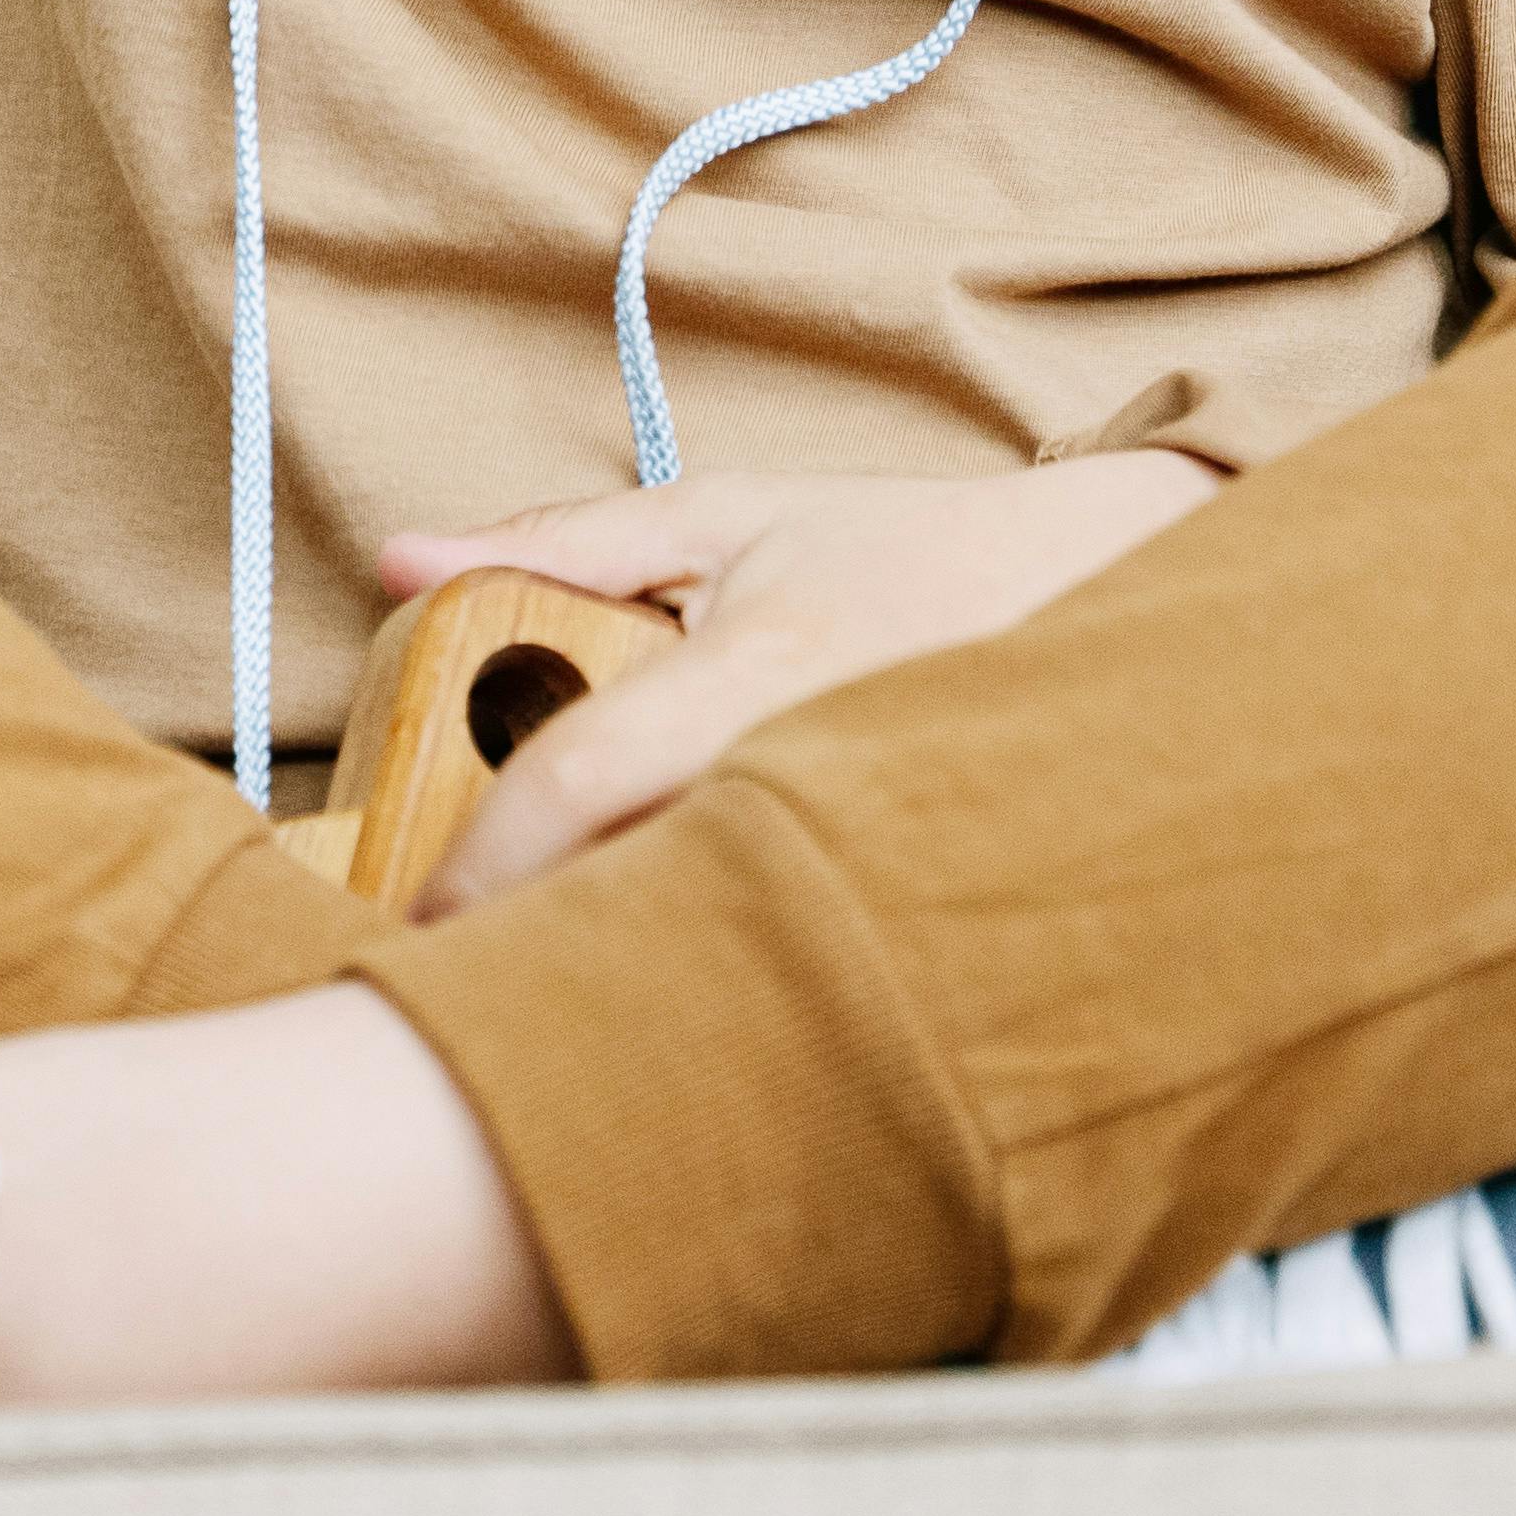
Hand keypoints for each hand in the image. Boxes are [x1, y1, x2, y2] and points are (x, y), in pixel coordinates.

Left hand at [377, 452, 1224, 919]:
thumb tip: (397, 555)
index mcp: (763, 668)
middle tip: (477, 987)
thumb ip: (558, 542)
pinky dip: (746, 989)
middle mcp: (826, 771)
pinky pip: (817, 973)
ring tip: (577, 1000)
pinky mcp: (942, 916)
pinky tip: (708, 1000)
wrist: (1118, 595)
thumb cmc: (903, 551)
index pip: (586, 780)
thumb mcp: (729, 515)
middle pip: (647, 898)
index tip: (420, 919)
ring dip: (644, 983)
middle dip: (552, 953)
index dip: (485, 863)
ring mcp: (894, 857)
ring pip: (732, 954)